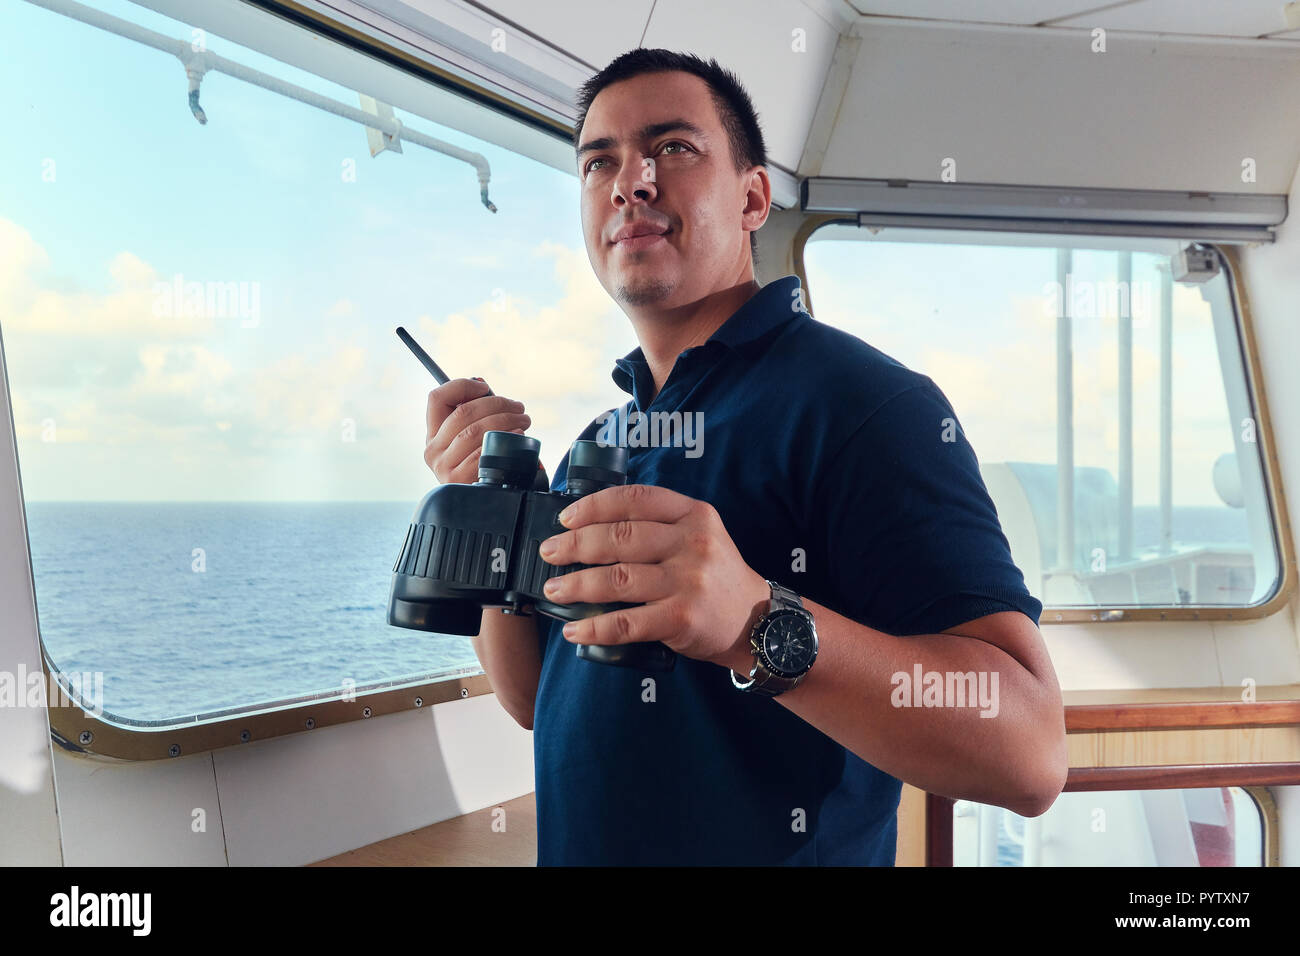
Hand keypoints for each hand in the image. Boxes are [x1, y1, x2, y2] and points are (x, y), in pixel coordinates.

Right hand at [424, 377, 540, 483]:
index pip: (437, 398)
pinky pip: (481, 455)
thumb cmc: (482, 465)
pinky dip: (504, 442)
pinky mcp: (459, 481)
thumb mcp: (472, 439)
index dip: (462, 386)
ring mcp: (443, 467)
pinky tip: (519, 438)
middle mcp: (432, 449)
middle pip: (463, 412)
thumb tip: (481, 387)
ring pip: (474, 431)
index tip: (485, 387)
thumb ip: (473, 415)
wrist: (484, 504)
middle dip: (497, 403)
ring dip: (505, 420)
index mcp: (433, 434)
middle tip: (519, 407)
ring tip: (524, 421)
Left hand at [537, 484, 767, 667]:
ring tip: (554, 590)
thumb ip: (659, 525)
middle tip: (550, 552)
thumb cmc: (717, 576)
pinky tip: (575, 629)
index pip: (635, 500)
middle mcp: (693, 543)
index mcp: (694, 515)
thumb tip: (592, 527)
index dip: (594, 506)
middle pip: (620, 538)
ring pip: (618, 579)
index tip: (566, 518)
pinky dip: (595, 627)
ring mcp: (688, 581)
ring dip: (577, 585)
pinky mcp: (682, 618)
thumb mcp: (700, 535)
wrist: (757, 620)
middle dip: (575, 545)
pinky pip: (627, 622)